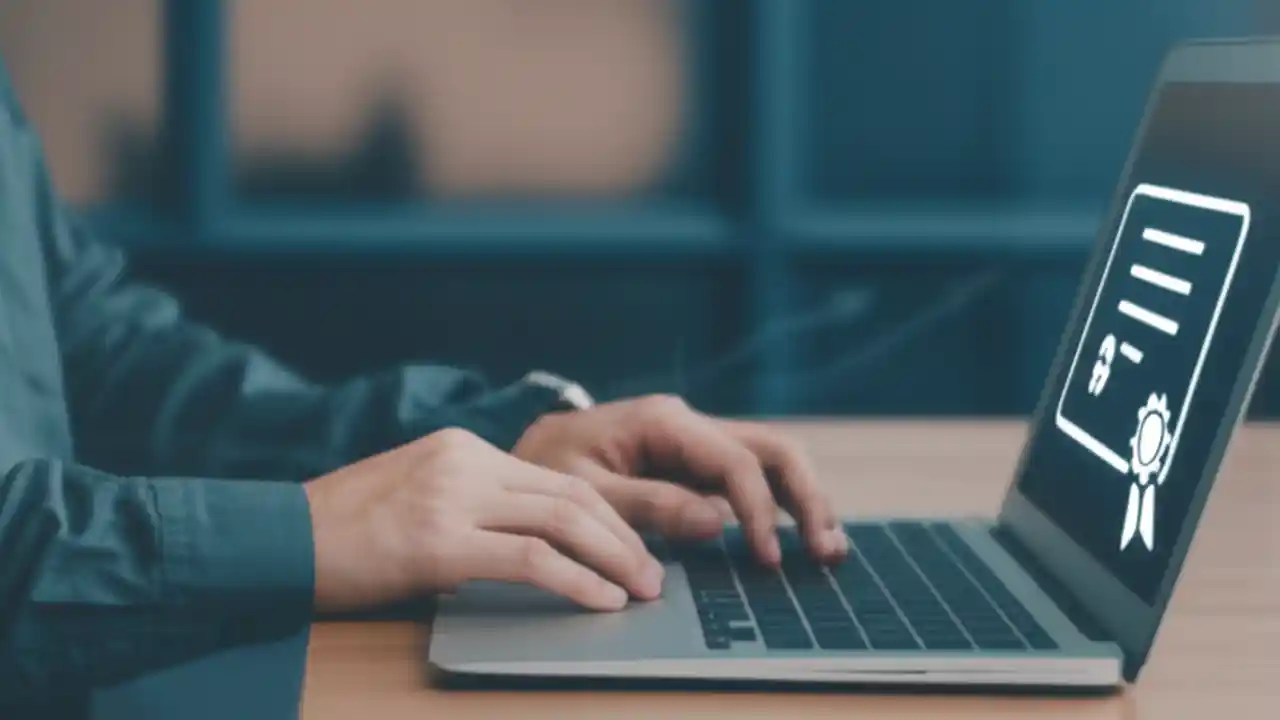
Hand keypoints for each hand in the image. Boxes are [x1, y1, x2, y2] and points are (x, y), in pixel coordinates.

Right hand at [303, 429, 663, 612]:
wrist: (275, 539)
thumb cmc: (344, 530)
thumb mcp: (418, 496)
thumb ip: (473, 507)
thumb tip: (531, 548)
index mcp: (463, 448)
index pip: (559, 478)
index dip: (610, 516)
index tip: (636, 547)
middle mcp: (464, 462)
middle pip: (573, 494)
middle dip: (624, 538)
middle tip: (654, 574)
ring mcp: (452, 497)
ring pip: (562, 520)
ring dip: (614, 559)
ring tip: (642, 590)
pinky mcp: (438, 541)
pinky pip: (529, 559)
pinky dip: (575, 581)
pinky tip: (600, 601)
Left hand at [513, 395, 846, 565]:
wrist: (522, 454)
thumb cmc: (543, 469)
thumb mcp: (583, 493)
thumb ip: (648, 505)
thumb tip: (717, 522)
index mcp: (663, 421)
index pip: (735, 463)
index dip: (759, 511)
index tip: (768, 561)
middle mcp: (689, 423)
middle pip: (773, 450)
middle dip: (806, 498)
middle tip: (828, 551)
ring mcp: (695, 441)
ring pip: (771, 460)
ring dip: (803, 501)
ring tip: (828, 549)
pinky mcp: (694, 463)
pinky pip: (749, 478)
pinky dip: (779, 505)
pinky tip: (796, 538)